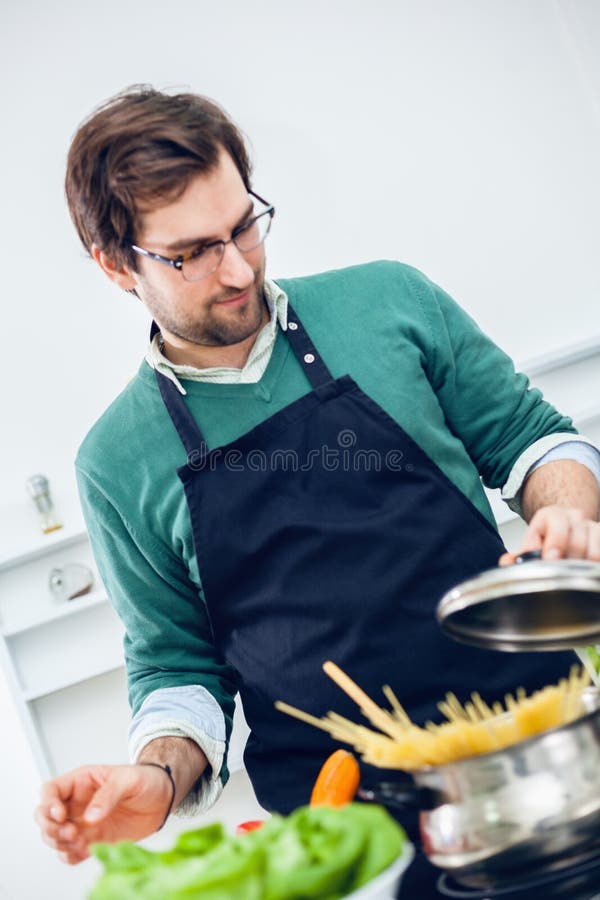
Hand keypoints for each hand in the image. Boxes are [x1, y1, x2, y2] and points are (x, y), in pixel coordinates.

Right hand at [34, 764, 172, 864]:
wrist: (163, 798)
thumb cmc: (146, 779)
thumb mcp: (129, 779)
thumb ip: (109, 795)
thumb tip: (90, 816)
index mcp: (81, 782)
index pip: (50, 791)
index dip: (48, 804)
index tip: (61, 815)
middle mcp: (77, 803)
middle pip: (45, 817)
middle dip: (50, 828)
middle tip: (70, 833)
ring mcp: (83, 823)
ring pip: (54, 837)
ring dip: (59, 844)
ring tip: (80, 843)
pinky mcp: (93, 840)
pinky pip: (71, 853)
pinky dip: (71, 857)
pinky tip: (85, 852)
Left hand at [498, 505, 599, 566]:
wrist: (566, 524)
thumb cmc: (547, 535)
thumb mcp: (531, 540)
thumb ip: (520, 553)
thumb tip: (507, 562)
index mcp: (552, 515)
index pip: (557, 526)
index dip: (555, 544)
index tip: (551, 560)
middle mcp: (574, 517)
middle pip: (577, 541)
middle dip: (568, 561)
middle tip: (560, 576)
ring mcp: (591, 526)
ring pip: (594, 551)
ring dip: (583, 568)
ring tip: (571, 577)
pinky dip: (594, 567)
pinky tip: (585, 574)